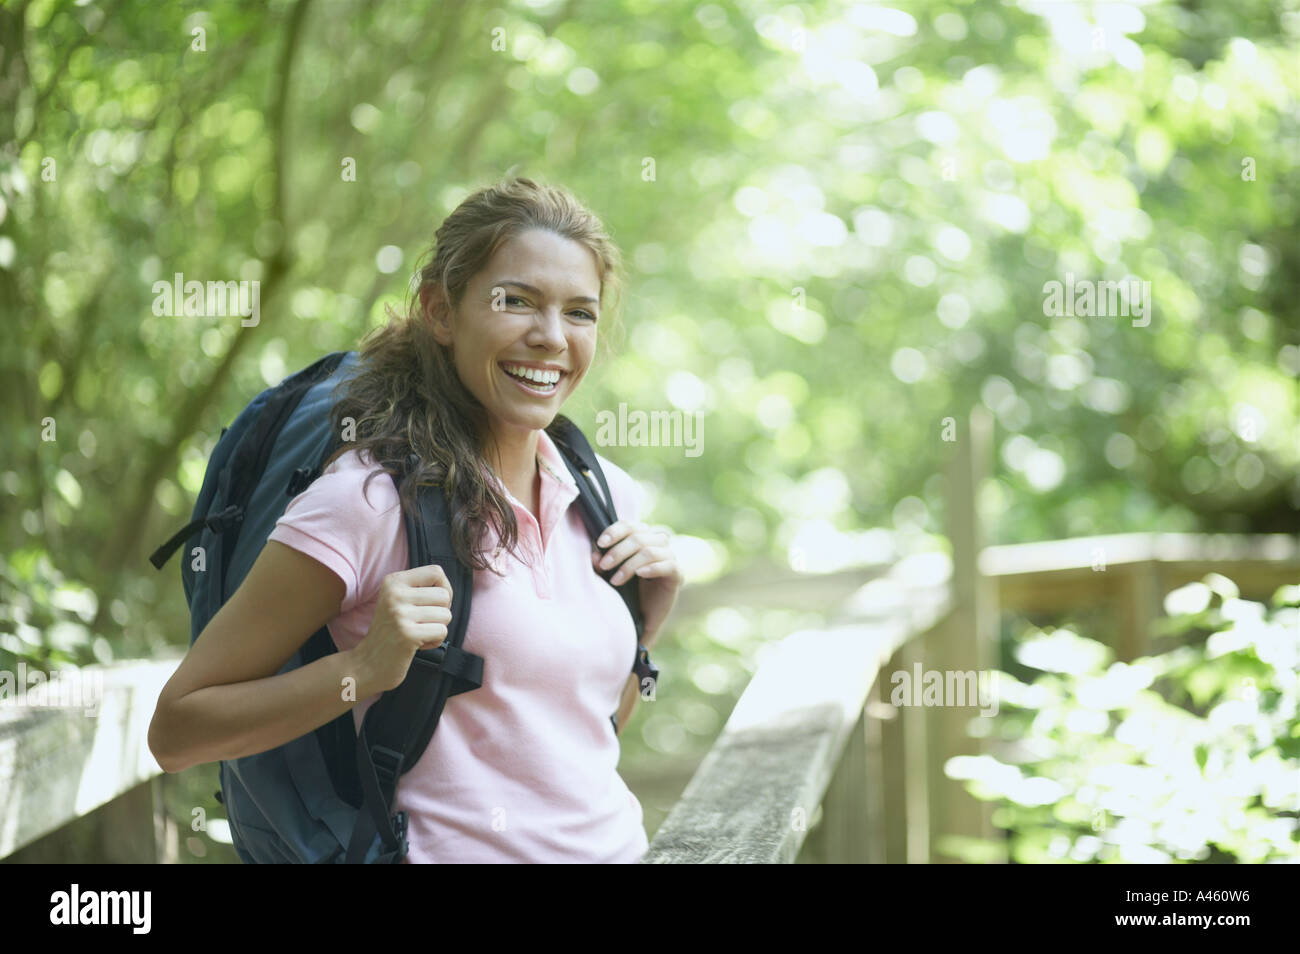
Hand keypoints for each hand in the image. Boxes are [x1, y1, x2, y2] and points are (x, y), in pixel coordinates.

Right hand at [350, 563, 453, 694]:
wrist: (367, 664)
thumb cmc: (391, 632)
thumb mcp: (398, 601)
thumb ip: (420, 589)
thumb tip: (448, 588)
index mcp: (393, 581)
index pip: (436, 571)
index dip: (444, 589)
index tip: (432, 604)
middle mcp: (395, 594)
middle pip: (444, 595)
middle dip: (441, 612)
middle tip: (422, 623)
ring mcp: (400, 614)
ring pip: (446, 615)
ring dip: (437, 628)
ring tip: (417, 633)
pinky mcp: (408, 634)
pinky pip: (442, 632)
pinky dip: (435, 642)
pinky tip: (417, 645)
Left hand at [592, 520, 682, 645]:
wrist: (639, 619)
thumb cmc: (624, 591)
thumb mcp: (608, 575)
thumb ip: (602, 564)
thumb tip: (595, 554)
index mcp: (642, 537)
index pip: (630, 525)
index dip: (615, 531)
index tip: (600, 543)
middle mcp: (658, 543)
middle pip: (639, 537)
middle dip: (618, 551)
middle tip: (604, 566)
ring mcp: (670, 558)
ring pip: (650, 551)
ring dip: (629, 564)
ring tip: (615, 580)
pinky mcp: (678, 575)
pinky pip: (669, 565)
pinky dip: (653, 568)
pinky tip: (640, 575)